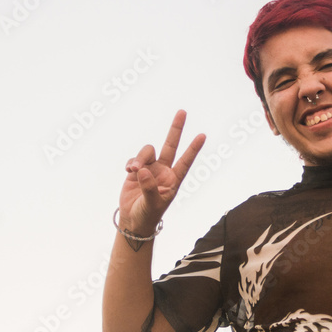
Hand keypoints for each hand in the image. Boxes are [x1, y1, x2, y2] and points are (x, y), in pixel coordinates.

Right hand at [119, 110, 205, 235]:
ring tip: (133, 170)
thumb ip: (150, 187)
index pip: (186, 161)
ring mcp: (150, 168)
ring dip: (140, 158)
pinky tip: (129, 172)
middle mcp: (163, 171)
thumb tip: (144, 170)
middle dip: (176, 129)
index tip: (203, 136)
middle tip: (183, 112)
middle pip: (170, 145)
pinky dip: (131, 162)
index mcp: (173, 179)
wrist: (134, 220)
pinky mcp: (136, 170)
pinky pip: (134, 159)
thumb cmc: (148, 214)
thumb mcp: (153, 204)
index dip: (193, 149)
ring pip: (148, 151)